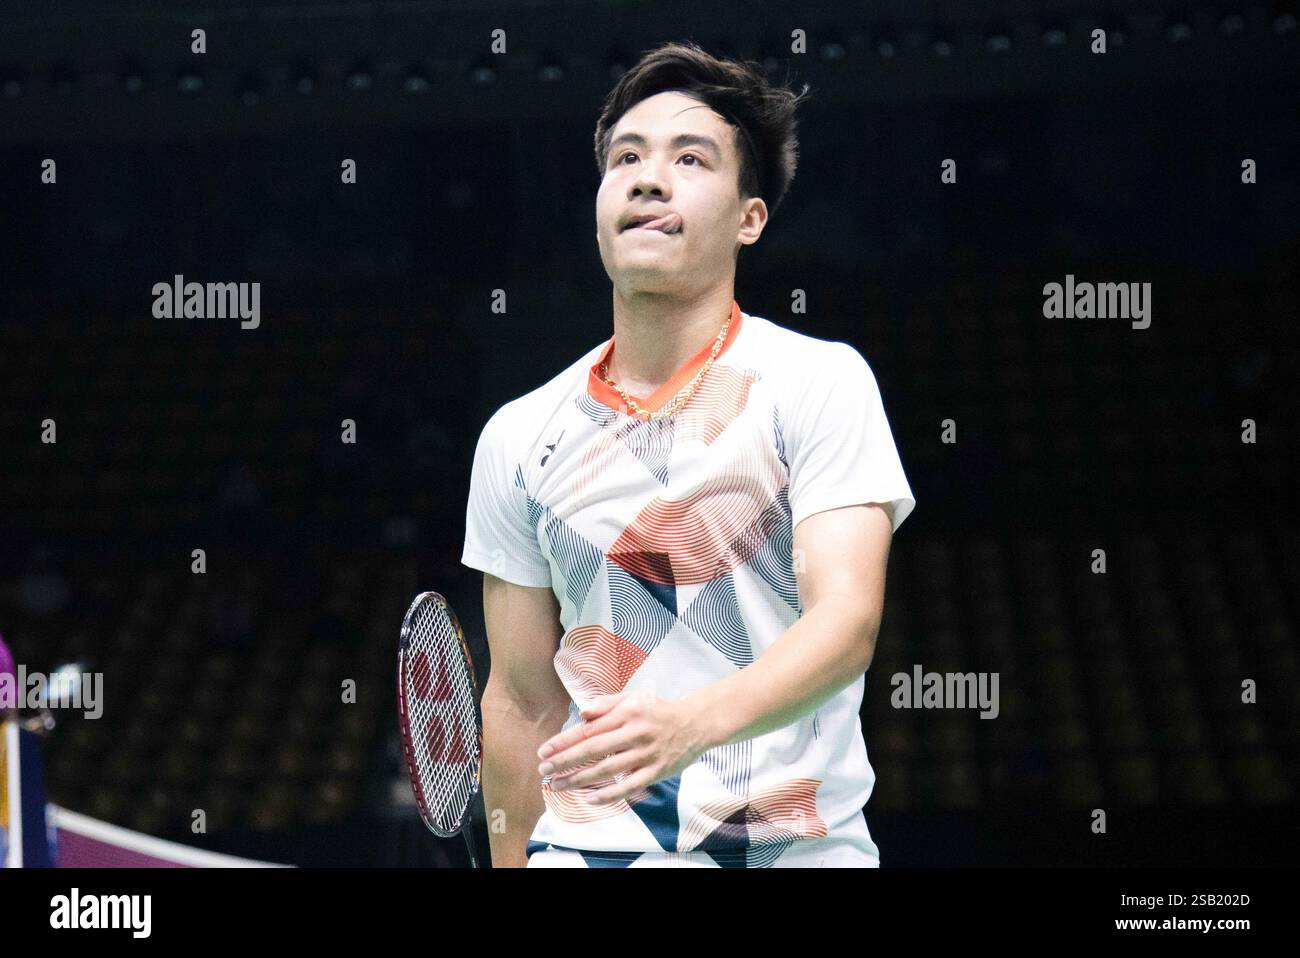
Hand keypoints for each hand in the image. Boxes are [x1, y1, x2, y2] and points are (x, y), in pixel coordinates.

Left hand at [537, 690, 713, 805]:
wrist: (696, 722)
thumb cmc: (659, 710)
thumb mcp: (634, 697)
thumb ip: (607, 703)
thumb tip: (582, 713)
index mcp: (626, 713)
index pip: (588, 729)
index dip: (564, 742)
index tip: (544, 752)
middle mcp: (634, 732)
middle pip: (593, 750)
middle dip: (565, 762)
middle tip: (544, 771)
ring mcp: (646, 754)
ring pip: (608, 770)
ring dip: (580, 779)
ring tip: (558, 786)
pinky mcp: (657, 771)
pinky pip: (630, 785)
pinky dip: (610, 794)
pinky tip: (591, 798)